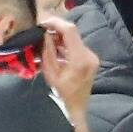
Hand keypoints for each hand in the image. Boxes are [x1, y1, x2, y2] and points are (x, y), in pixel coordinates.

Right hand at [40, 14, 98, 131]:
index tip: (42, 23)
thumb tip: (45, 34)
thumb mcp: (51, 73)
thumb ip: (48, 52)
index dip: (56, 23)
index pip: (70, 31)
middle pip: (72, 33)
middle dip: (56, 30)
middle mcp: (89, 55)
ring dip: (59, 38)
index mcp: (80, 59)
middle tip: (41, 32)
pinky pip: (76, 46)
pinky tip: (54, 49)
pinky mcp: (90, 59)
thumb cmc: (62, 94)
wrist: (77, 108)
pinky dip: (64, 45)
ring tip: (45, 42)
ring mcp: (91, 56)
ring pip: (73, 39)